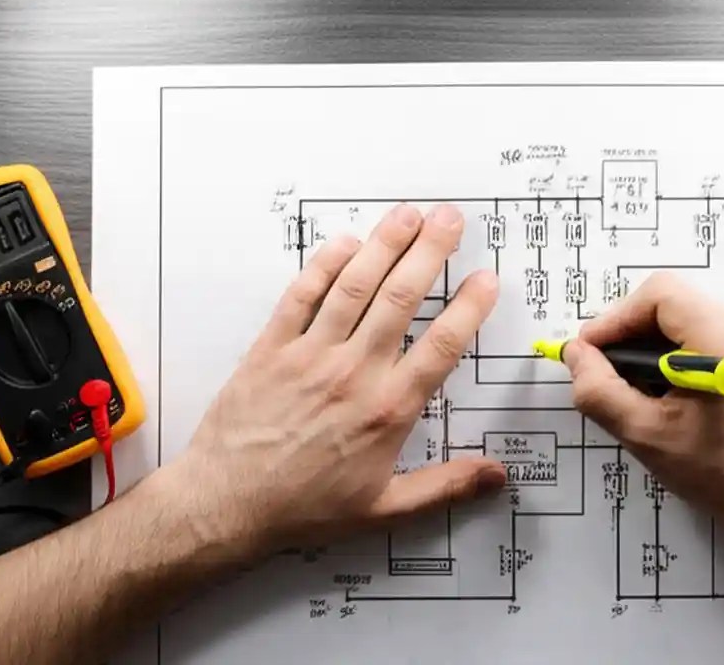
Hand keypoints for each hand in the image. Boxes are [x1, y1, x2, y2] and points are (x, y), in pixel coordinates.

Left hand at [160, 204, 506, 563]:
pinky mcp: (271, 349)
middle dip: (430, 253)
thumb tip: (495, 476)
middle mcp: (353, 374)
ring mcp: (310, 356)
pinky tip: (346, 244)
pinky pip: (301, 296)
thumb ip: (445, 487)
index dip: (468, 308)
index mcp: (387, 411)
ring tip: (408, 215)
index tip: (485, 280)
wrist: (228, 505)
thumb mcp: (384, 508)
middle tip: (450, 219)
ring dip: (384, 246)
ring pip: (355, 287)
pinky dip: (324, 266)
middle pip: (401, 300)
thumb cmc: (304, 508)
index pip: (441, 347)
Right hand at [562, 272, 723, 533]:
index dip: (615, 317)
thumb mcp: (645, 435)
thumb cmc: (718, 474)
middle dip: (630, 330)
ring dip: (650, 341)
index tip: (590, 351)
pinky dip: (675, 348)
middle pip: (672, 300)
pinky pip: (705, 328)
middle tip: (605, 369)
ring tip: (633, 384)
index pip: (659, 294)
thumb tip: (576, 353)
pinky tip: (664, 387)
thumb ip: (599, 390)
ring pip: (686, 314)